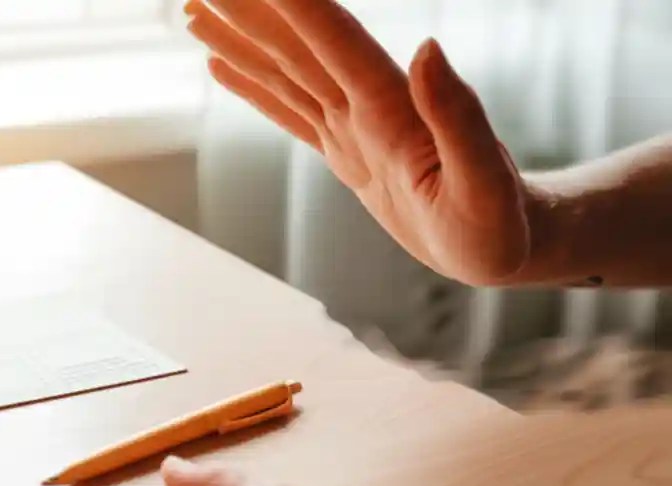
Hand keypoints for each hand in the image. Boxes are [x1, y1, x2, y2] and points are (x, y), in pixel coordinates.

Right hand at [185, 0, 547, 285]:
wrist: (506, 245)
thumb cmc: (499, 225)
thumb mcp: (486, 183)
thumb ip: (457, 115)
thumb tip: (427, 46)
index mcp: (392, 108)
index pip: (334, 42)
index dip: (294, 4)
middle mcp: (366, 106)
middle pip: (296, 46)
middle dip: (251, 10)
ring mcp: (350, 128)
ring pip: (283, 72)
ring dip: (240, 40)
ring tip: (194, 11)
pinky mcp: (343, 152)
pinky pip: (288, 111)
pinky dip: (252, 86)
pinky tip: (222, 65)